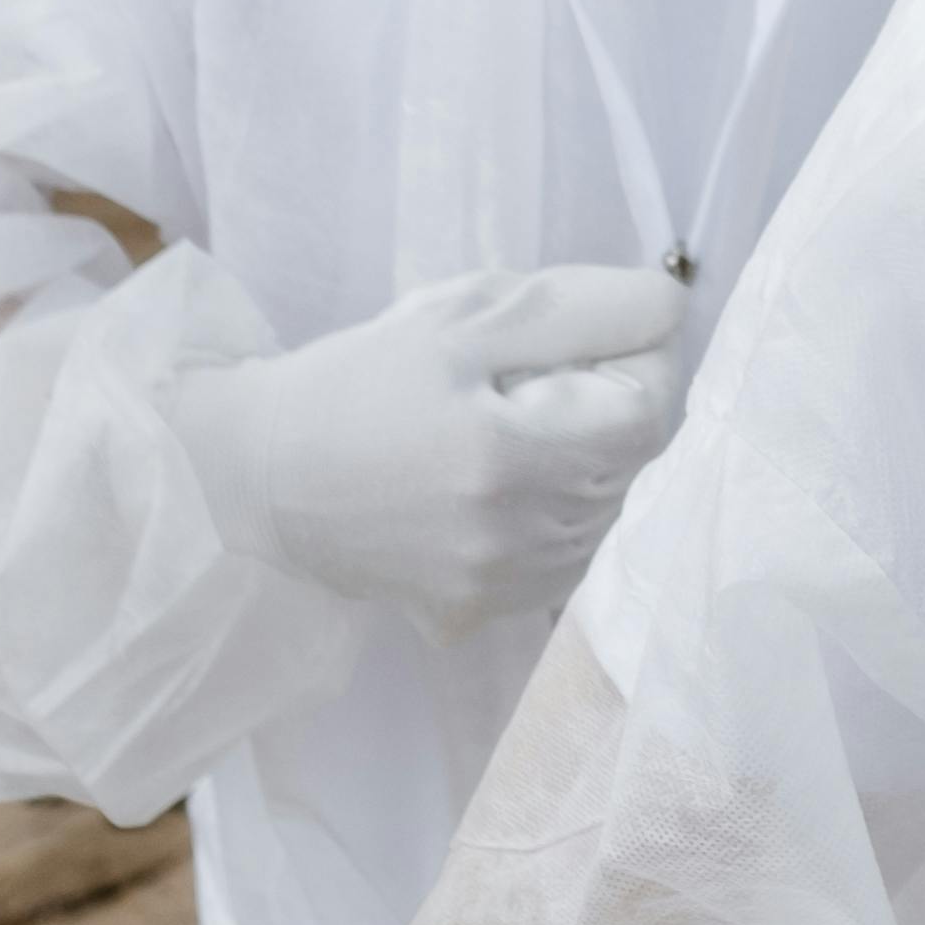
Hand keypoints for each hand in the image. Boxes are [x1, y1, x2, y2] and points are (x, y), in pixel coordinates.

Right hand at [169, 265, 685, 638]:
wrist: (255, 475)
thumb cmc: (357, 382)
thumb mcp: (460, 317)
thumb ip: (578, 308)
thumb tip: (669, 310)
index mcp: (508, 457)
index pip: (647, 413)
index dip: (636, 366)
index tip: (593, 344)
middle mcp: (510, 539)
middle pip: (630, 467)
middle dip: (607, 413)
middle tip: (537, 384)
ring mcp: (492, 589)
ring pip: (600, 519)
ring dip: (582, 469)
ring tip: (512, 434)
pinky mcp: (470, 617)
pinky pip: (558, 567)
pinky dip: (551, 521)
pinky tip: (499, 490)